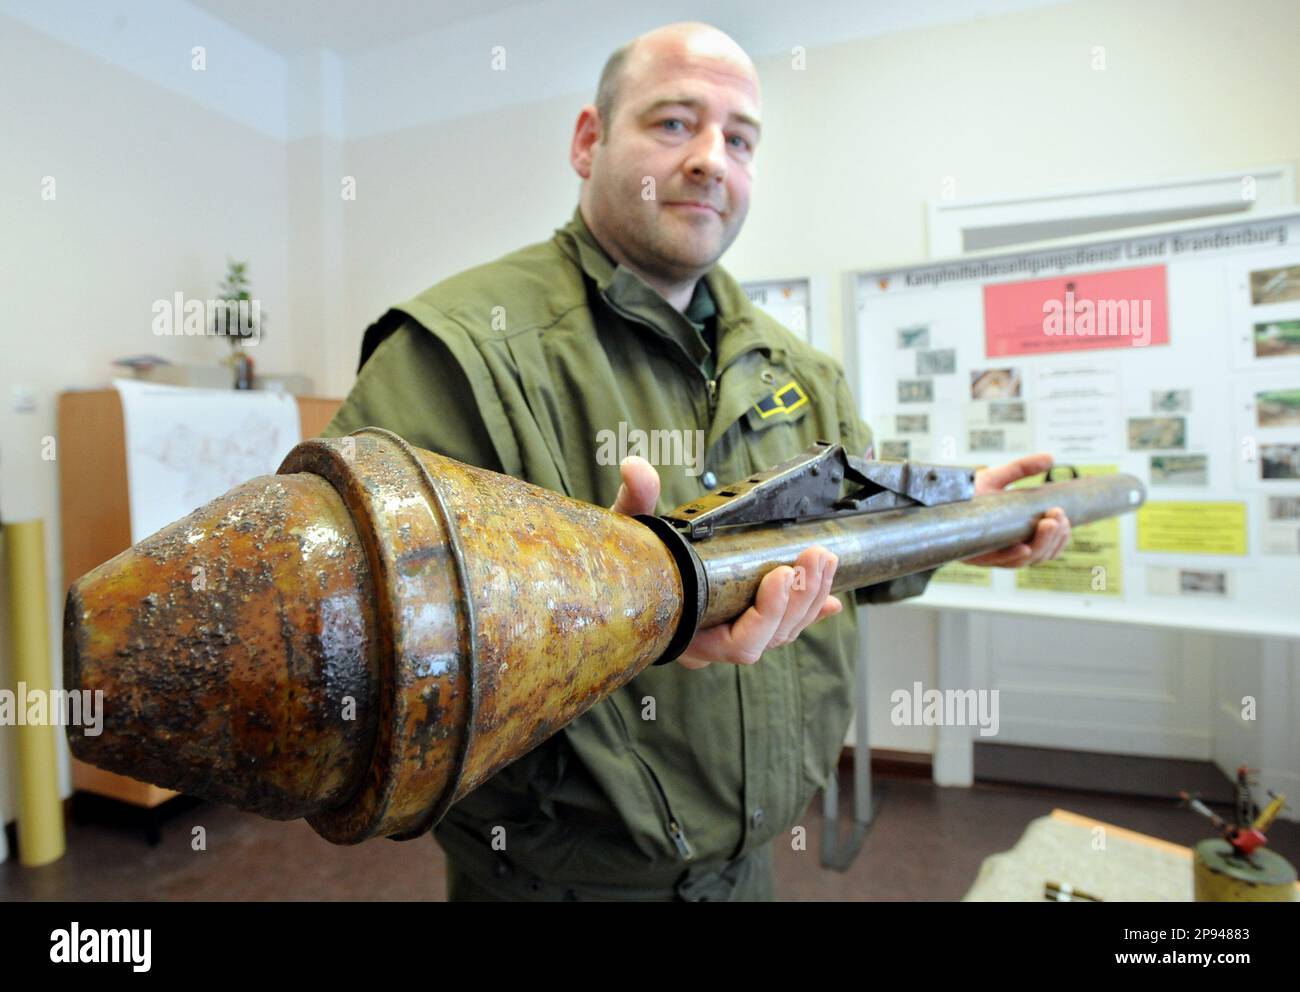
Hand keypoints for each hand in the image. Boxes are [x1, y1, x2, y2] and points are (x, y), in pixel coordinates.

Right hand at [611, 456, 842, 670]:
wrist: (623, 575)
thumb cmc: (626, 562)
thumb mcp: (628, 531)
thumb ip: (636, 500)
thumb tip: (637, 467)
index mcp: (686, 633)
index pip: (737, 643)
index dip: (764, 616)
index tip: (777, 574)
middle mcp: (710, 643)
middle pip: (769, 637)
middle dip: (797, 598)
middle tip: (813, 556)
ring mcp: (730, 635)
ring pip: (783, 632)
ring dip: (809, 597)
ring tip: (823, 559)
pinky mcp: (745, 623)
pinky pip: (785, 626)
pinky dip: (811, 611)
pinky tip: (832, 598)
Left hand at [962, 453, 1071, 567]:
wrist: (931, 497)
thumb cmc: (965, 492)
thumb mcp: (997, 478)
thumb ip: (1022, 469)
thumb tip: (1051, 458)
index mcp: (1017, 535)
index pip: (1048, 545)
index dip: (1061, 536)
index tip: (1064, 515)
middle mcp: (1006, 548)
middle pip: (1040, 554)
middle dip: (1054, 537)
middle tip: (1057, 517)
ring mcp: (990, 554)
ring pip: (1025, 561)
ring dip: (1041, 544)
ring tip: (1048, 524)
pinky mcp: (972, 557)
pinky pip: (997, 562)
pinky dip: (1014, 556)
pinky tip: (1023, 547)